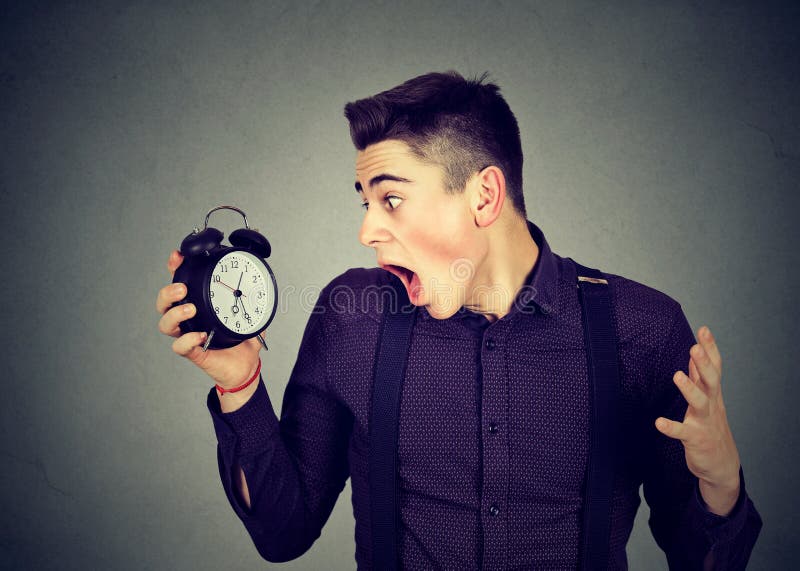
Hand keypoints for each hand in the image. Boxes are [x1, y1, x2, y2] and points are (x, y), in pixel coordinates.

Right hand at [156, 249, 263, 389]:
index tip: (178, 257)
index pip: (180, 282)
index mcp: (200, 303)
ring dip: (174, 314)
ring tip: (191, 309)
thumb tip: (263, 282)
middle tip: (183, 288)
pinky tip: (200, 335)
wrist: (247, 366)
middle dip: (168, 292)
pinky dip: (187, 340)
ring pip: (166, 324)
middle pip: (164, 302)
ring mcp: (189, 334)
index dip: (174, 268)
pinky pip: (181, 346)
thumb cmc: (244, 338)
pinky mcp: (194, 352)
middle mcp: (190, 318)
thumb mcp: (252, 312)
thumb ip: (255, 298)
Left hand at [654, 326, 741, 513]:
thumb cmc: (711, 427)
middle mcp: (711, 405)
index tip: (704, 329)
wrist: (721, 465)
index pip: (715, 367)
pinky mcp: (696, 439)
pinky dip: (671, 428)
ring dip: (689, 389)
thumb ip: (701, 378)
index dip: (710, 349)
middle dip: (704, 363)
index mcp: (713, 394)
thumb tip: (696, 355)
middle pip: (711, 380)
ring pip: (700, 403)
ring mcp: (704, 422)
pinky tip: (659, 422)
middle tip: (694, 347)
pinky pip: (682, 433)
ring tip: (677, 375)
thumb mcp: (708, 400)